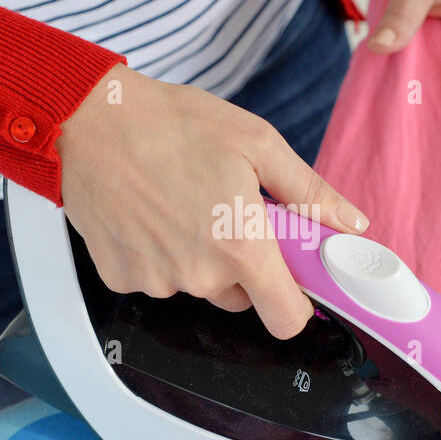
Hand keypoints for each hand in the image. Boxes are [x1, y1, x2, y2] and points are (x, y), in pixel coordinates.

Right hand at [56, 63, 368, 338]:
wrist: (88, 120)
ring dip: (196, 256)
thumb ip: (309, 192)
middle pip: (239, 297)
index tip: (291, 279)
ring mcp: (156, 280)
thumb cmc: (171, 124)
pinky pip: (154, 278)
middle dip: (242, 264)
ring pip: (195, 285)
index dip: (295, 304)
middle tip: (226, 212)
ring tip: (180, 202)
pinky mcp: (120, 277)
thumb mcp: (257, 143)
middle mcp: (199, 274)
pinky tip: (148, 212)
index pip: (286, 319)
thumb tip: (352, 224)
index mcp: (241, 246)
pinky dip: (156, 254)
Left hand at [365, 0, 440, 89]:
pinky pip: (435, 52)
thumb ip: (401, 16)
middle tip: (388, 96)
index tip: (404, 101)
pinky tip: (393, 64)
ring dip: (417, 70)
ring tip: (388, 83)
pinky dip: (415, 57)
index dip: (436, 90)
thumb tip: (378, 49)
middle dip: (423, 84)